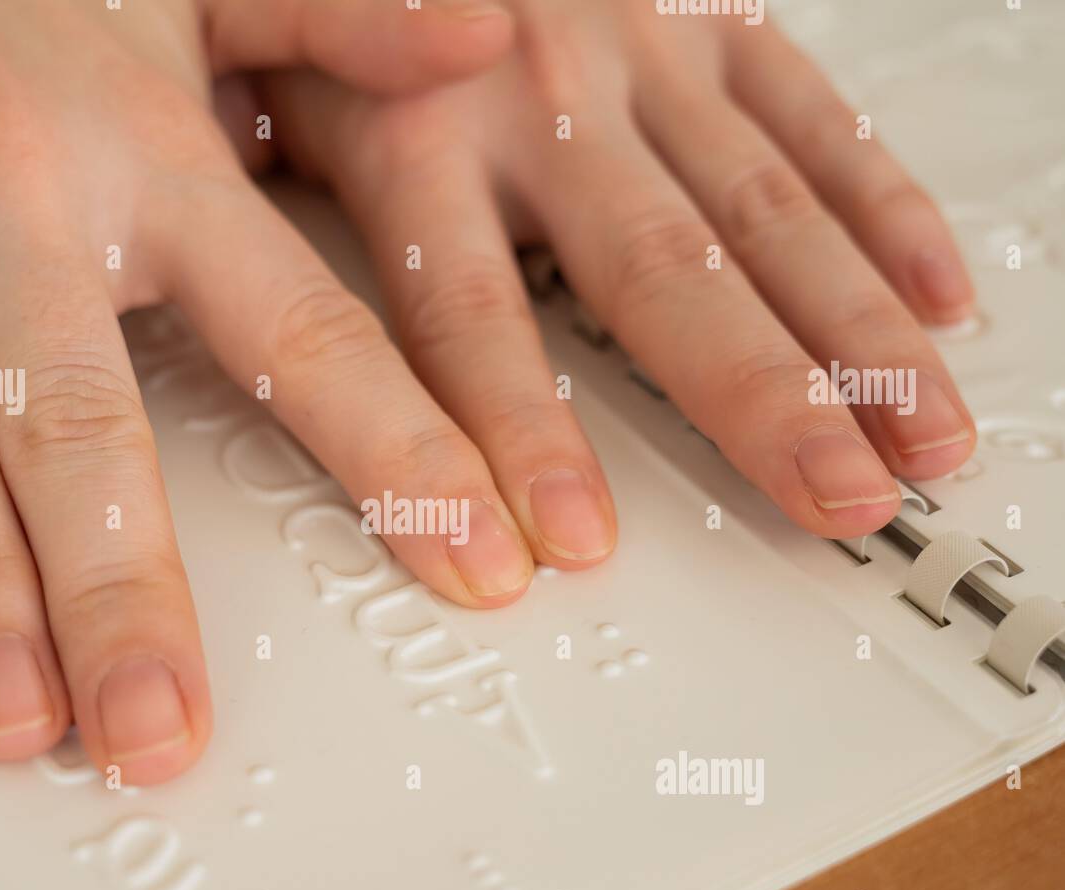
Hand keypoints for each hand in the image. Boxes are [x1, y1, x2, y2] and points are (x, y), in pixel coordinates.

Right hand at [0, 0, 513, 783]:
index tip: (475, 566)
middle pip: (83, 429)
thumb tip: (491, 36)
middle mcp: (19, 198)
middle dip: (123, 597)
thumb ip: (345, 15)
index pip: (306, 338)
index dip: (402, 459)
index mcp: (152, 152)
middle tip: (157, 729)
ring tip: (16, 717)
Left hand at [256, 0, 978, 541]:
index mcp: (414, 128)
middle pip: (665, 276)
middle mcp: (541, 95)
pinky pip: (814, 119)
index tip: (569, 538)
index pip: (470, 311)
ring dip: (855, 337)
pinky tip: (933, 304)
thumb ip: (266, 159)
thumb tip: (268, 233)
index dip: (521, 431)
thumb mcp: (255, 49)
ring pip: (766, 215)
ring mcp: (643, 55)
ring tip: (912, 444)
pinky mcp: (714, 16)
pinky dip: (884, 213)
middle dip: (764, 400)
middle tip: (834, 503)